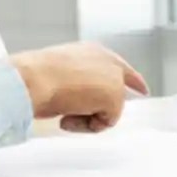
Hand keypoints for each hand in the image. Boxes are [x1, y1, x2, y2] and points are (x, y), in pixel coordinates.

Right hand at [9, 42, 148, 132]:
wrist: (33, 78)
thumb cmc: (35, 76)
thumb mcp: (58, 74)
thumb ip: (77, 82)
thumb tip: (77, 103)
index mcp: (92, 51)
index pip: (119, 65)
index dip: (132, 80)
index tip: (143, 89)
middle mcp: (107, 60)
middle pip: (118, 92)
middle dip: (100, 110)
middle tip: (72, 115)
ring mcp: (113, 77)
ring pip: (108, 111)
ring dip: (85, 117)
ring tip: (63, 110)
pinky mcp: (115, 95)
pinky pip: (105, 123)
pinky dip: (86, 125)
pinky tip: (68, 115)